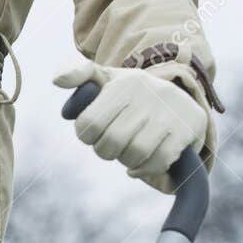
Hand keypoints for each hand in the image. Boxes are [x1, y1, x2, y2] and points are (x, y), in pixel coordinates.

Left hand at [53, 57, 206, 192]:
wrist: (182, 98)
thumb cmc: (132, 93)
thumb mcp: (107, 77)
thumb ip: (78, 73)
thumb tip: (56, 80)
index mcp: (123, 84)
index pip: (89, 123)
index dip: (87, 136)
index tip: (95, 134)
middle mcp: (147, 94)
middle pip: (111, 142)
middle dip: (106, 151)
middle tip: (111, 147)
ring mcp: (168, 113)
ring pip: (135, 153)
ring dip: (127, 161)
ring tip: (128, 154)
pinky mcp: (186, 130)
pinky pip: (158, 161)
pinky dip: (145, 169)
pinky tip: (141, 165)